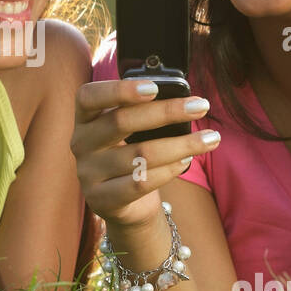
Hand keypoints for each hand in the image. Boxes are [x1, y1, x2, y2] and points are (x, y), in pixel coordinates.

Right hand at [72, 79, 220, 229]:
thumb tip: (184, 99)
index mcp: (84, 118)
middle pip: (121, 122)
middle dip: (167, 112)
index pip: (88, 97)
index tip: (154, 88)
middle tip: (201, 106)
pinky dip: (169, 169)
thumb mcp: (128, 130)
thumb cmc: (130, 153)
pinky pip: (141, 182)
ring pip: (139, 154)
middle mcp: (80, 144)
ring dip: (181, 144)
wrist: (123, 203)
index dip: (118, 90)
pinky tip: (187, 160)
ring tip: (210, 138)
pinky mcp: (102, 199)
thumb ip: (142, 111)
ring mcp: (88, 174)